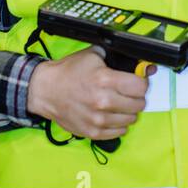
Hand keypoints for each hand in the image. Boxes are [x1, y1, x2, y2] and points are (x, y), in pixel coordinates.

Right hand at [27, 46, 155, 139]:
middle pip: (139, 104)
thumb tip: (140, 65)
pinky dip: (118, 124)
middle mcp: (103, 101)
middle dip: (136, 97)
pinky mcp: (93, 132)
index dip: (141, 82)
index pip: (140, 86)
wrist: (46, 90)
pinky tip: (111, 115)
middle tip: (127, 93)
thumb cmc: (69, 72)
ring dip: (128, 111)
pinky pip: (119, 132)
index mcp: (104, 79)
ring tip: (118, 104)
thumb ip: (116, 58)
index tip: (136, 81)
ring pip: (131, 119)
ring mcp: (98, 119)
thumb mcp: (93, 55)